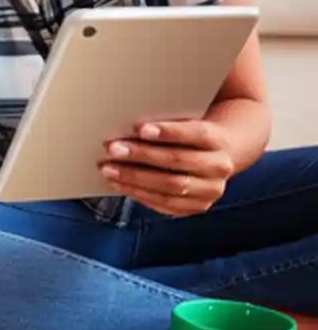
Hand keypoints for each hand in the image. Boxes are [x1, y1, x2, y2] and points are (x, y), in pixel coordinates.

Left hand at [99, 120, 235, 216]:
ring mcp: (210, 190)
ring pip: (169, 186)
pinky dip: (138, 193)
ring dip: (134, 178)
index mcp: (220, 140)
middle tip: (112, 149)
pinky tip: (119, 183)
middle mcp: (220, 167)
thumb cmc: (190, 136)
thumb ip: (167, 123)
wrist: (215, 157)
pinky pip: (164, 203)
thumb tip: (129, 124)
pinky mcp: (196, 206)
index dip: (169, 131)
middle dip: (142, 155)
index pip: (197, 134)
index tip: (140, 128)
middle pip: (178, 161)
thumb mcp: (187, 123)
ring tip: (108, 169)